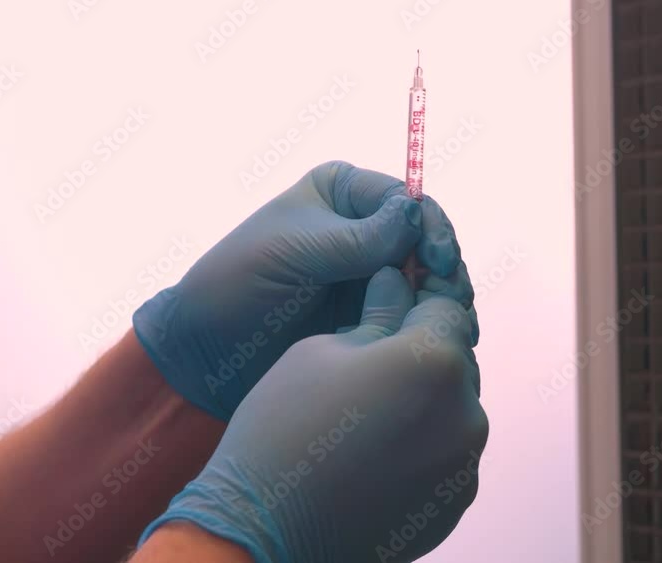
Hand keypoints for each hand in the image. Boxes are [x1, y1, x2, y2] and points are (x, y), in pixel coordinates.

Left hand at [133, 160, 473, 420]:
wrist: (209, 352)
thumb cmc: (237, 286)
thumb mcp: (293, 252)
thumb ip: (356, 237)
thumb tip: (416, 212)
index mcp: (345, 193)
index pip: (410, 201)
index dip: (433, 230)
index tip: (438, 263)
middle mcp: (368, 229)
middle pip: (430, 243)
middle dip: (446, 272)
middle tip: (452, 305)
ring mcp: (375, 276)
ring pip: (432, 284)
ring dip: (445, 305)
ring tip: (450, 331)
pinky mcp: (377, 317)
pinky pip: (417, 320)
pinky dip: (430, 331)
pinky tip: (435, 349)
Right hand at [139, 267, 486, 562]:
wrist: (265, 531)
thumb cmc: (283, 429)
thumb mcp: (322, 350)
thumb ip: (376, 312)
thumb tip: (399, 282)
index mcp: (434, 362)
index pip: (446, 307)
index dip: (419, 297)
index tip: (396, 297)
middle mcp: (466, 414)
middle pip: (455, 360)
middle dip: (422, 351)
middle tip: (372, 359)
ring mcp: (463, 464)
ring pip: (453, 408)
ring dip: (424, 399)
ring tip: (368, 412)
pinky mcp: (454, 503)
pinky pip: (447, 453)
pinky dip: (422, 443)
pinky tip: (375, 450)